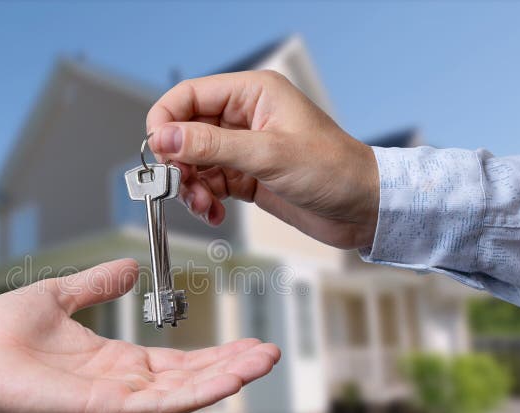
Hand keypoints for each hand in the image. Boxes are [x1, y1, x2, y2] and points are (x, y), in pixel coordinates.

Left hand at [0, 259, 279, 412]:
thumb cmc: (3, 333)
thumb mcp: (60, 295)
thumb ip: (97, 284)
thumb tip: (129, 269)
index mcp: (114, 360)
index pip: (177, 361)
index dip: (213, 353)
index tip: (245, 341)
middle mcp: (121, 383)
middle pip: (190, 378)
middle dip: (231, 366)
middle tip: (270, 352)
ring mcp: (115, 398)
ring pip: (183, 393)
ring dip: (226, 377)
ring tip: (264, 361)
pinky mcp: (103, 408)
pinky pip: (159, 405)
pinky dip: (197, 393)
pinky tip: (228, 380)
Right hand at [146, 70, 379, 248]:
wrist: (363, 208)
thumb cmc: (334, 170)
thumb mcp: (268, 155)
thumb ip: (212, 146)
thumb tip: (165, 136)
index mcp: (253, 94)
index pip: (190, 96)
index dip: (166, 120)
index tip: (157, 150)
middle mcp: (244, 117)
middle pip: (186, 132)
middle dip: (178, 162)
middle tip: (180, 186)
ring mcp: (244, 148)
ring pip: (194, 161)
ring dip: (190, 186)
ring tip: (203, 205)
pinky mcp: (246, 175)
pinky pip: (208, 183)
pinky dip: (204, 200)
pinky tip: (214, 212)